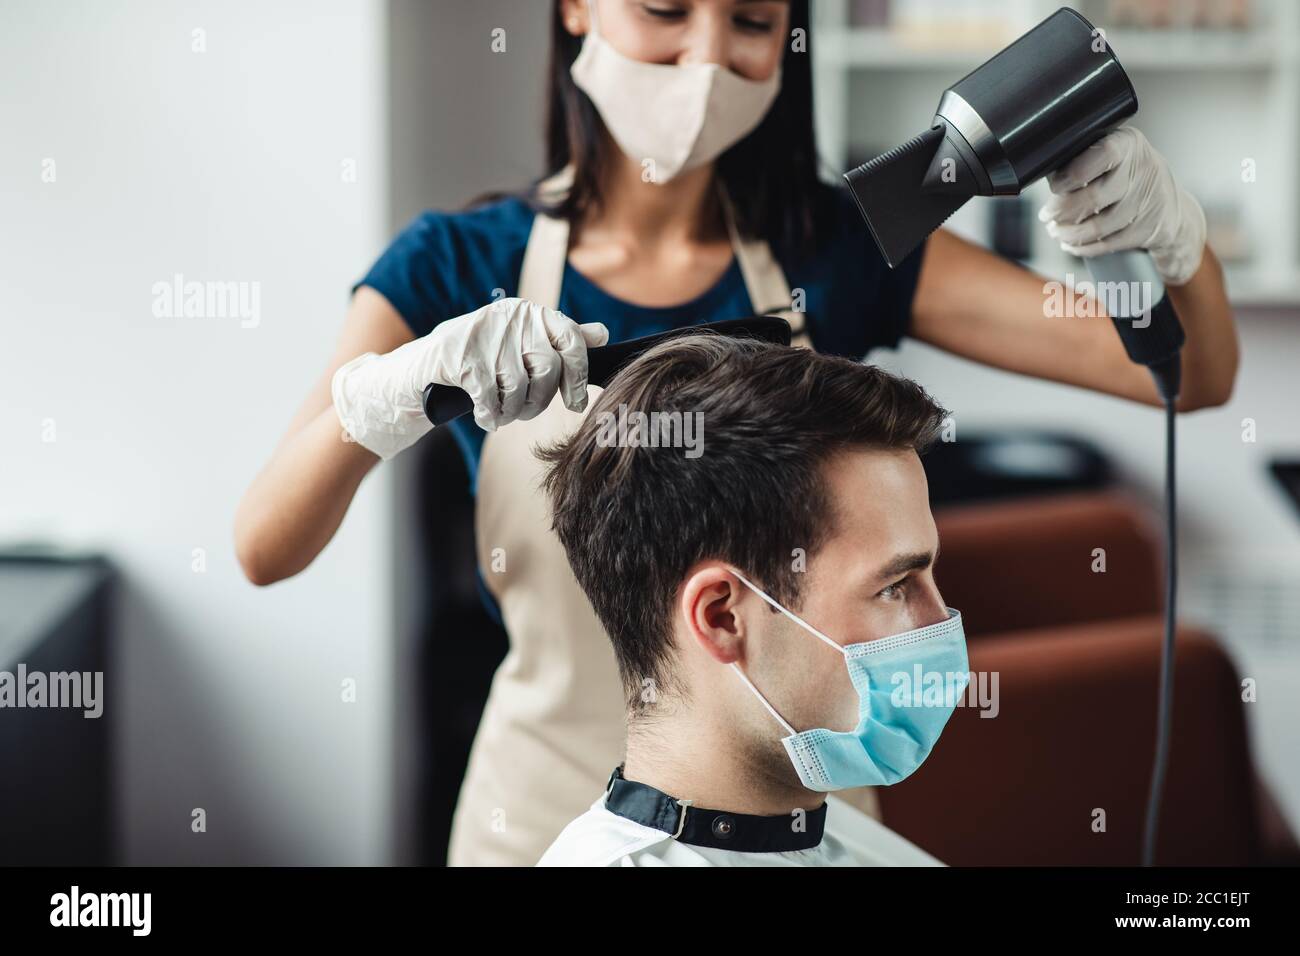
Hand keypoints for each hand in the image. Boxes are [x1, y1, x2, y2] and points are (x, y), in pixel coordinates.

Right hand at [331, 297, 608, 459]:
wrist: (417, 369)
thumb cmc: (476, 360)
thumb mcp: (518, 344)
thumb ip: (558, 338)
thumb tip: (602, 334)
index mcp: (528, 312)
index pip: (570, 340)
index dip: (577, 376)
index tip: (575, 403)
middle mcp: (508, 316)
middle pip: (546, 369)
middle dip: (539, 401)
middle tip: (524, 412)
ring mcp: (481, 334)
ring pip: (517, 387)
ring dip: (511, 411)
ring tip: (500, 414)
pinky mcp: (457, 356)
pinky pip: (488, 396)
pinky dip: (488, 414)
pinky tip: (484, 416)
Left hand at [1038, 126, 1206, 285]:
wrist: (1168, 204)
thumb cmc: (1125, 174)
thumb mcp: (1110, 153)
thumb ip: (1081, 158)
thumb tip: (1042, 171)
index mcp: (1128, 144)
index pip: (1101, 155)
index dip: (1072, 175)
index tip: (1055, 186)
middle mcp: (1142, 171)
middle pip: (1093, 198)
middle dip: (1061, 211)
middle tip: (1047, 215)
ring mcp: (1146, 203)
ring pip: (1097, 227)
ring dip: (1067, 233)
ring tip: (1055, 230)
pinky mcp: (1147, 231)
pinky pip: (1106, 245)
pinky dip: (1082, 247)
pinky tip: (1070, 243)